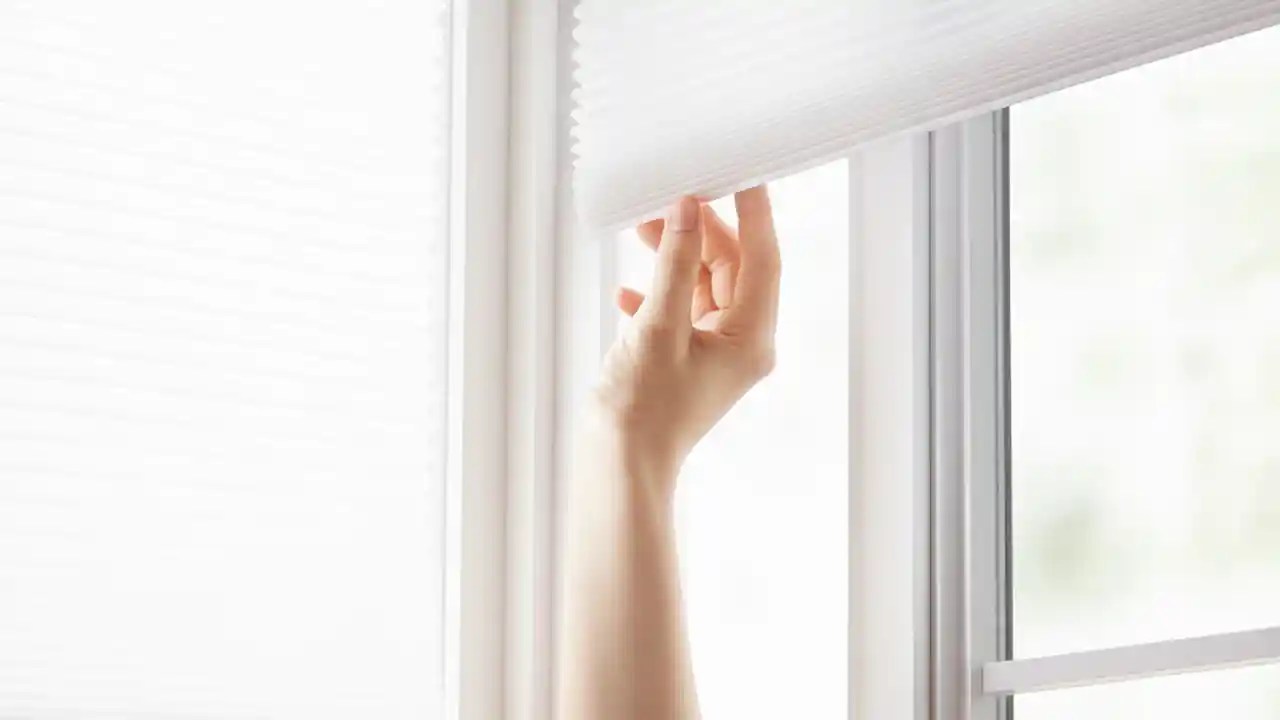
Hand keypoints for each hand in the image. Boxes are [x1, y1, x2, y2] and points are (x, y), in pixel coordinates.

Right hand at [590, 186, 780, 496]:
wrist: (618, 467)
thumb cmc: (642, 409)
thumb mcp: (658, 326)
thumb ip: (675, 264)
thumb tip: (688, 211)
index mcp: (751, 339)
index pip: (763, 258)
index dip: (754, 212)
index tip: (742, 172)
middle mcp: (742, 345)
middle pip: (732, 268)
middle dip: (701, 231)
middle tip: (671, 196)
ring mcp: (714, 354)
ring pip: (703, 286)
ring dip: (675, 257)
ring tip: (644, 226)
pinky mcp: (686, 361)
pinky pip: (680, 312)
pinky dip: (657, 293)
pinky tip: (627, 288)